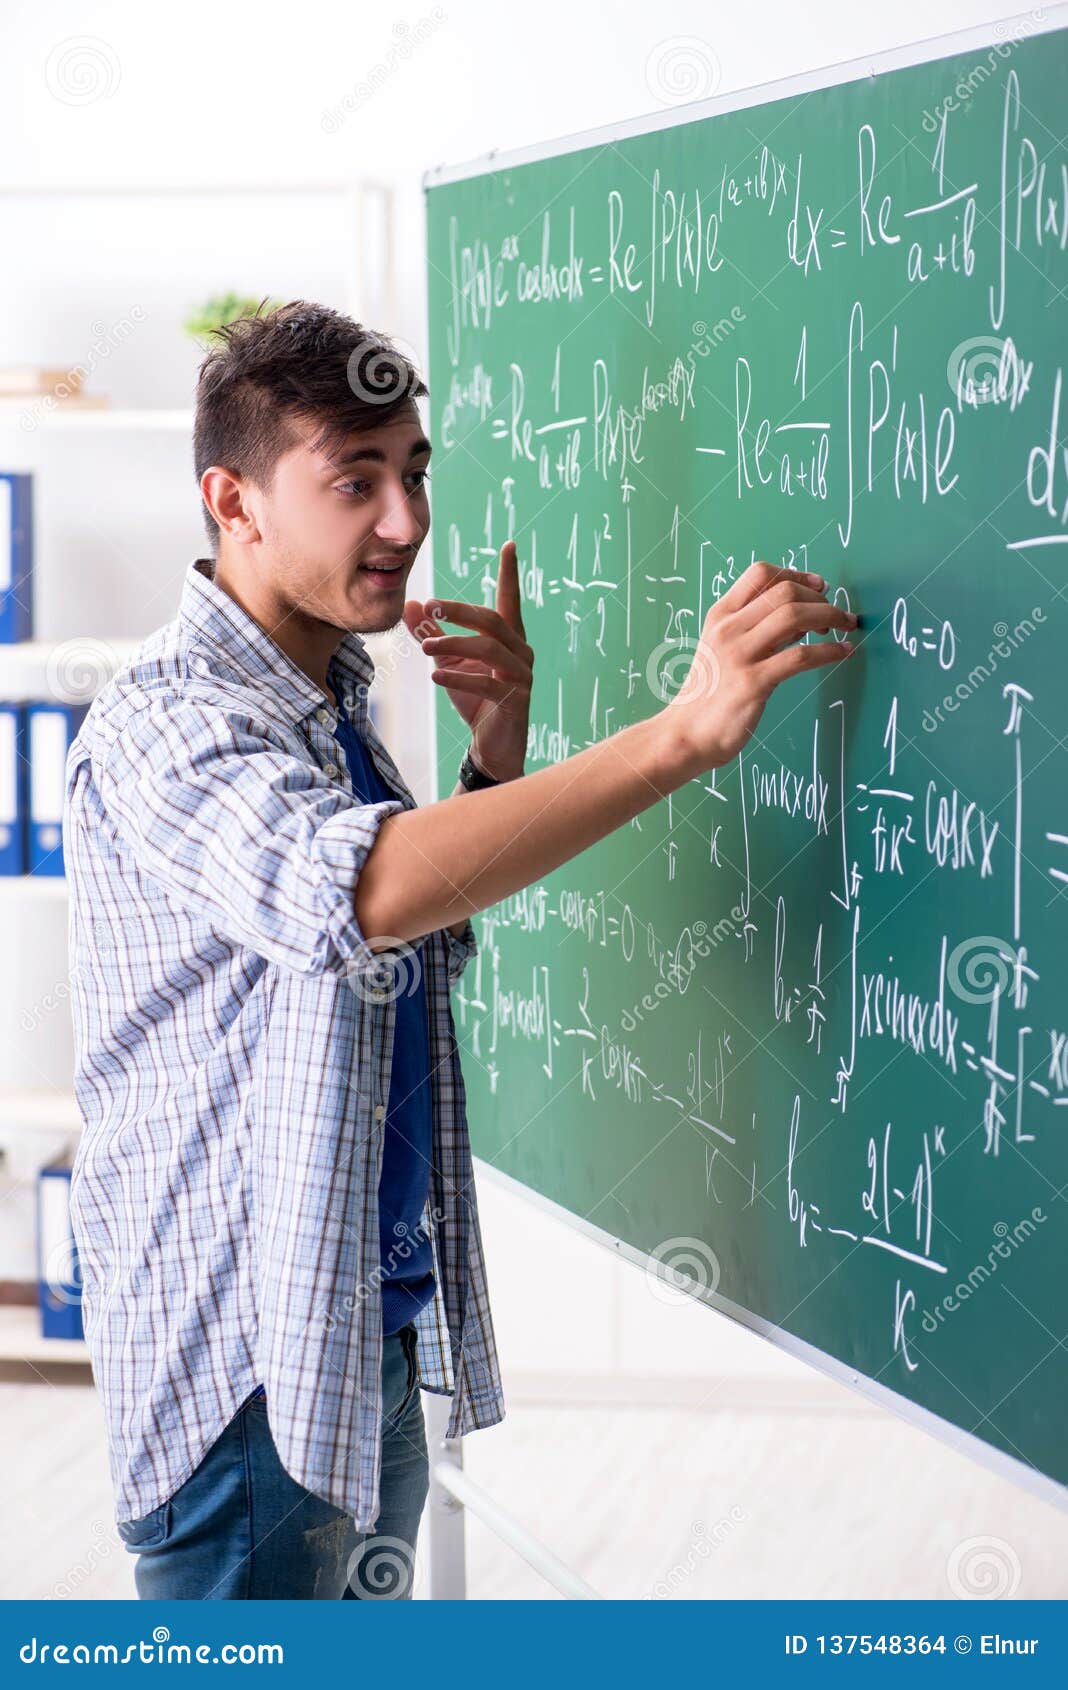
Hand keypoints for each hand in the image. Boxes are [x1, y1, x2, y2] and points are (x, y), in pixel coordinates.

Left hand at [404, 539, 532, 782]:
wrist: (490, 744)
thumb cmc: (474, 697)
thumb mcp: (448, 661)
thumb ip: (432, 634)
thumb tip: (412, 605)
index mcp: (509, 638)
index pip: (510, 600)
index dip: (511, 573)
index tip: (510, 545)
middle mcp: (521, 651)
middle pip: (492, 619)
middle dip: (459, 611)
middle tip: (430, 606)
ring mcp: (522, 675)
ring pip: (489, 648)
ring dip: (453, 644)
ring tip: (425, 649)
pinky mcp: (516, 699)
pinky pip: (486, 683)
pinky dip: (459, 678)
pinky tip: (436, 677)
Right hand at [662, 561, 857, 773]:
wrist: (686, 733)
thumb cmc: (709, 693)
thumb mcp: (723, 649)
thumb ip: (758, 629)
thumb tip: (806, 617)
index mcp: (720, 615)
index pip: (761, 573)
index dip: (797, 574)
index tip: (820, 586)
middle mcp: (728, 629)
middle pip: (785, 591)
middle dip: (820, 598)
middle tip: (836, 614)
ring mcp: (739, 655)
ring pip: (794, 616)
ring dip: (830, 616)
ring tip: (845, 627)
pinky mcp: (753, 683)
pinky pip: (800, 657)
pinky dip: (829, 651)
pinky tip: (842, 653)